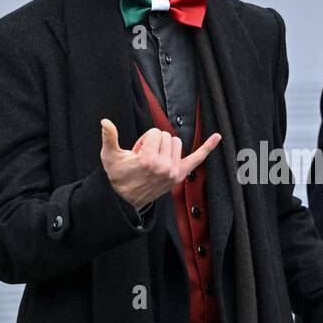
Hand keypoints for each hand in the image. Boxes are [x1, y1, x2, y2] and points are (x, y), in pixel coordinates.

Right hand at [100, 118, 220, 209]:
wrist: (126, 199)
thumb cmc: (118, 176)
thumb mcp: (110, 157)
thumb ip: (109, 138)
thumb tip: (105, 122)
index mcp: (149, 160)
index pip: (155, 133)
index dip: (145, 140)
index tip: (137, 153)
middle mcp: (165, 166)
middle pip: (167, 136)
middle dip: (155, 142)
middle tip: (144, 157)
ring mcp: (174, 172)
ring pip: (177, 143)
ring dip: (166, 147)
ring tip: (153, 161)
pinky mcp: (180, 175)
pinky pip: (197, 158)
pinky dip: (207, 147)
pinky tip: (217, 137)